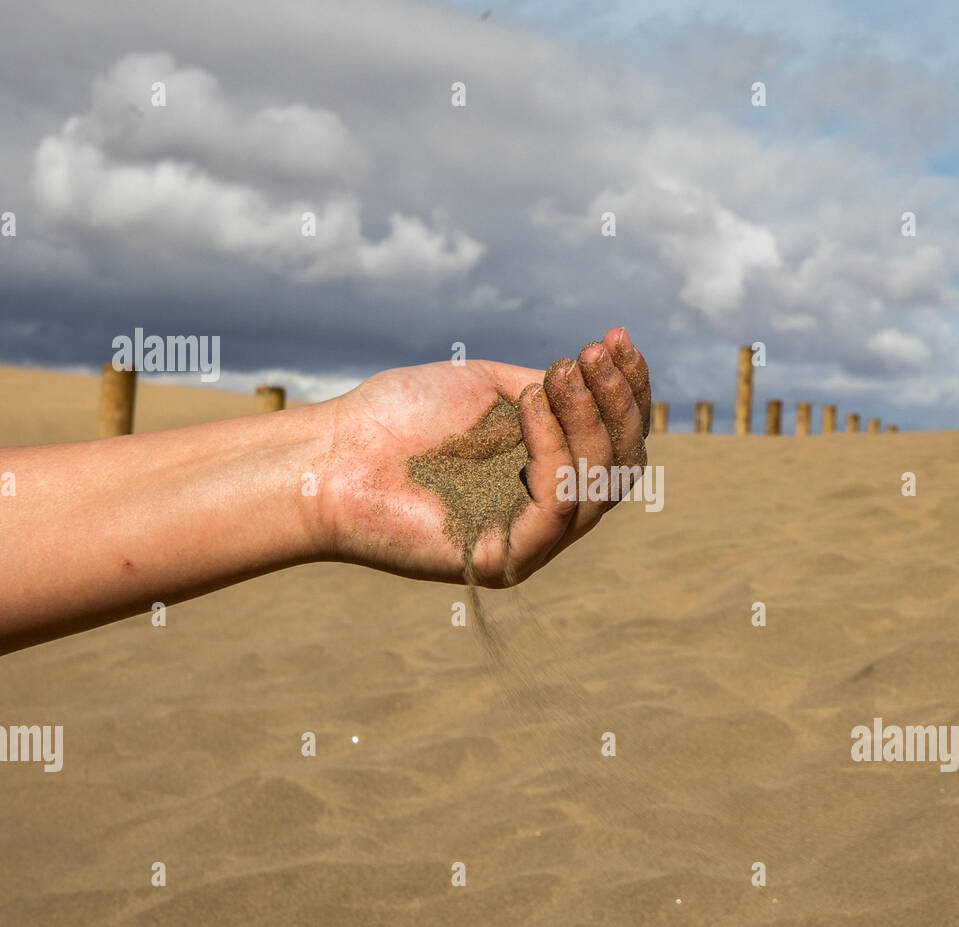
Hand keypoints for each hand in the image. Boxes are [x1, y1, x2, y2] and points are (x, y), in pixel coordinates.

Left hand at [319, 326, 651, 586]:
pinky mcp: (505, 559)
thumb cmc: (398, 417)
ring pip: (598, 485)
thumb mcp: (487, 387)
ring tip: (559, 371)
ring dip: (588, 417)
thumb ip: (549, 391)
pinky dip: (553, 447)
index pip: (615, 440)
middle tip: (594, 351)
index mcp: (548, 474)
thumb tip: (602, 379)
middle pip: (621, 466)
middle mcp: (549, 513)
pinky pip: (556, 505)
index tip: (618, 335)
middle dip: (617, 401)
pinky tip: (530, 404)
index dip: (627, 389)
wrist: (332, 455)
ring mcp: (531, 540)